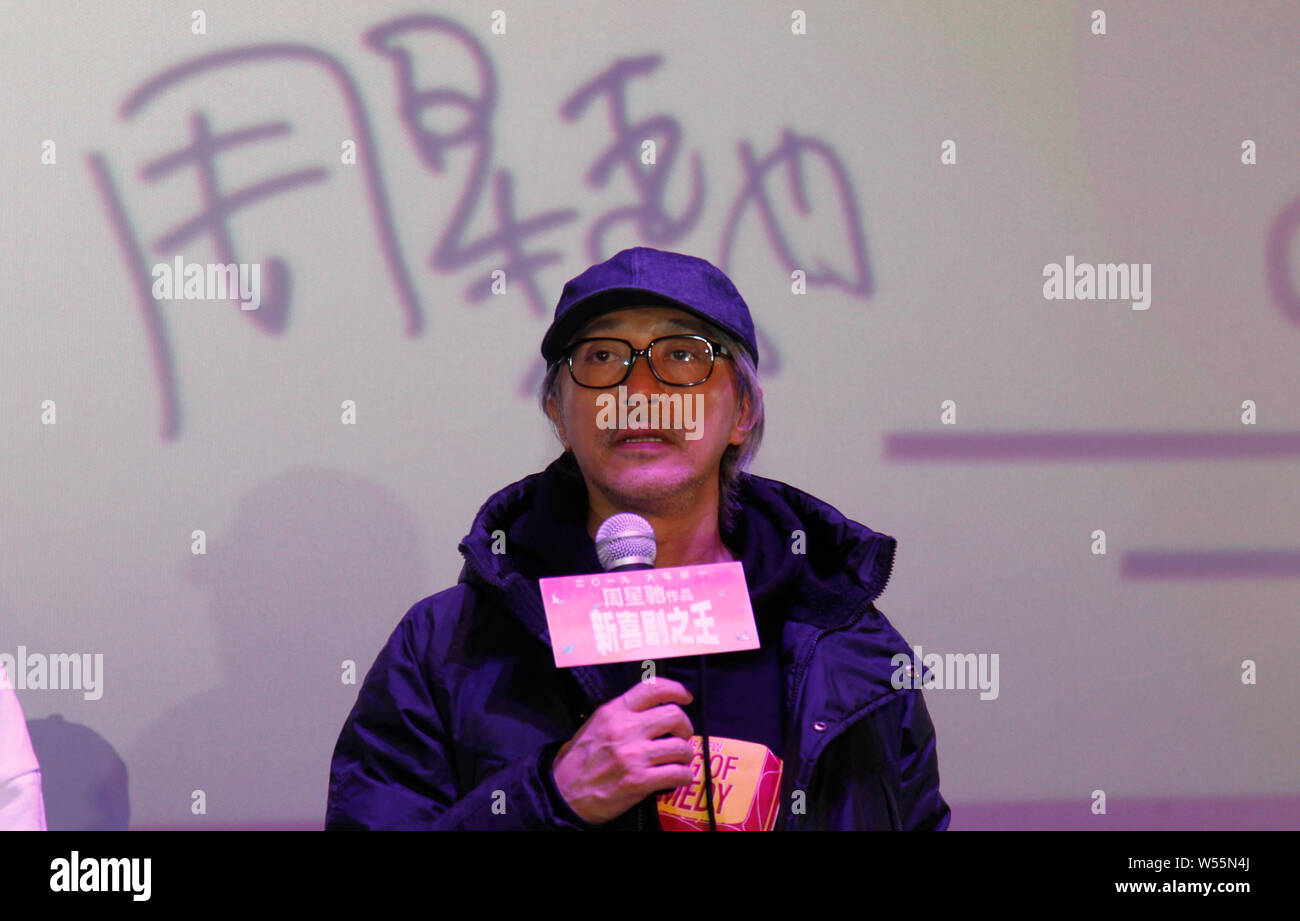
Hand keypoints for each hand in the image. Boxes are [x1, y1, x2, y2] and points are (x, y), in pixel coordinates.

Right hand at [550, 677, 695, 824]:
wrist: (564, 794)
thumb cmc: (580, 760)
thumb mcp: (595, 725)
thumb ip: (622, 714)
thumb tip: (653, 708)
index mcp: (614, 711)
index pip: (653, 688)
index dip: (676, 690)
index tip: (685, 698)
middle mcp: (625, 729)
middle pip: (674, 715)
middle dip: (685, 727)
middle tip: (682, 736)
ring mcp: (634, 755)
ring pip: (681, 747)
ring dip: (686, 755)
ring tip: (680, 759)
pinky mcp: (640, 781)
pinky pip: (678, 773)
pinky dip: (684, 776)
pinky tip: (678, 777)